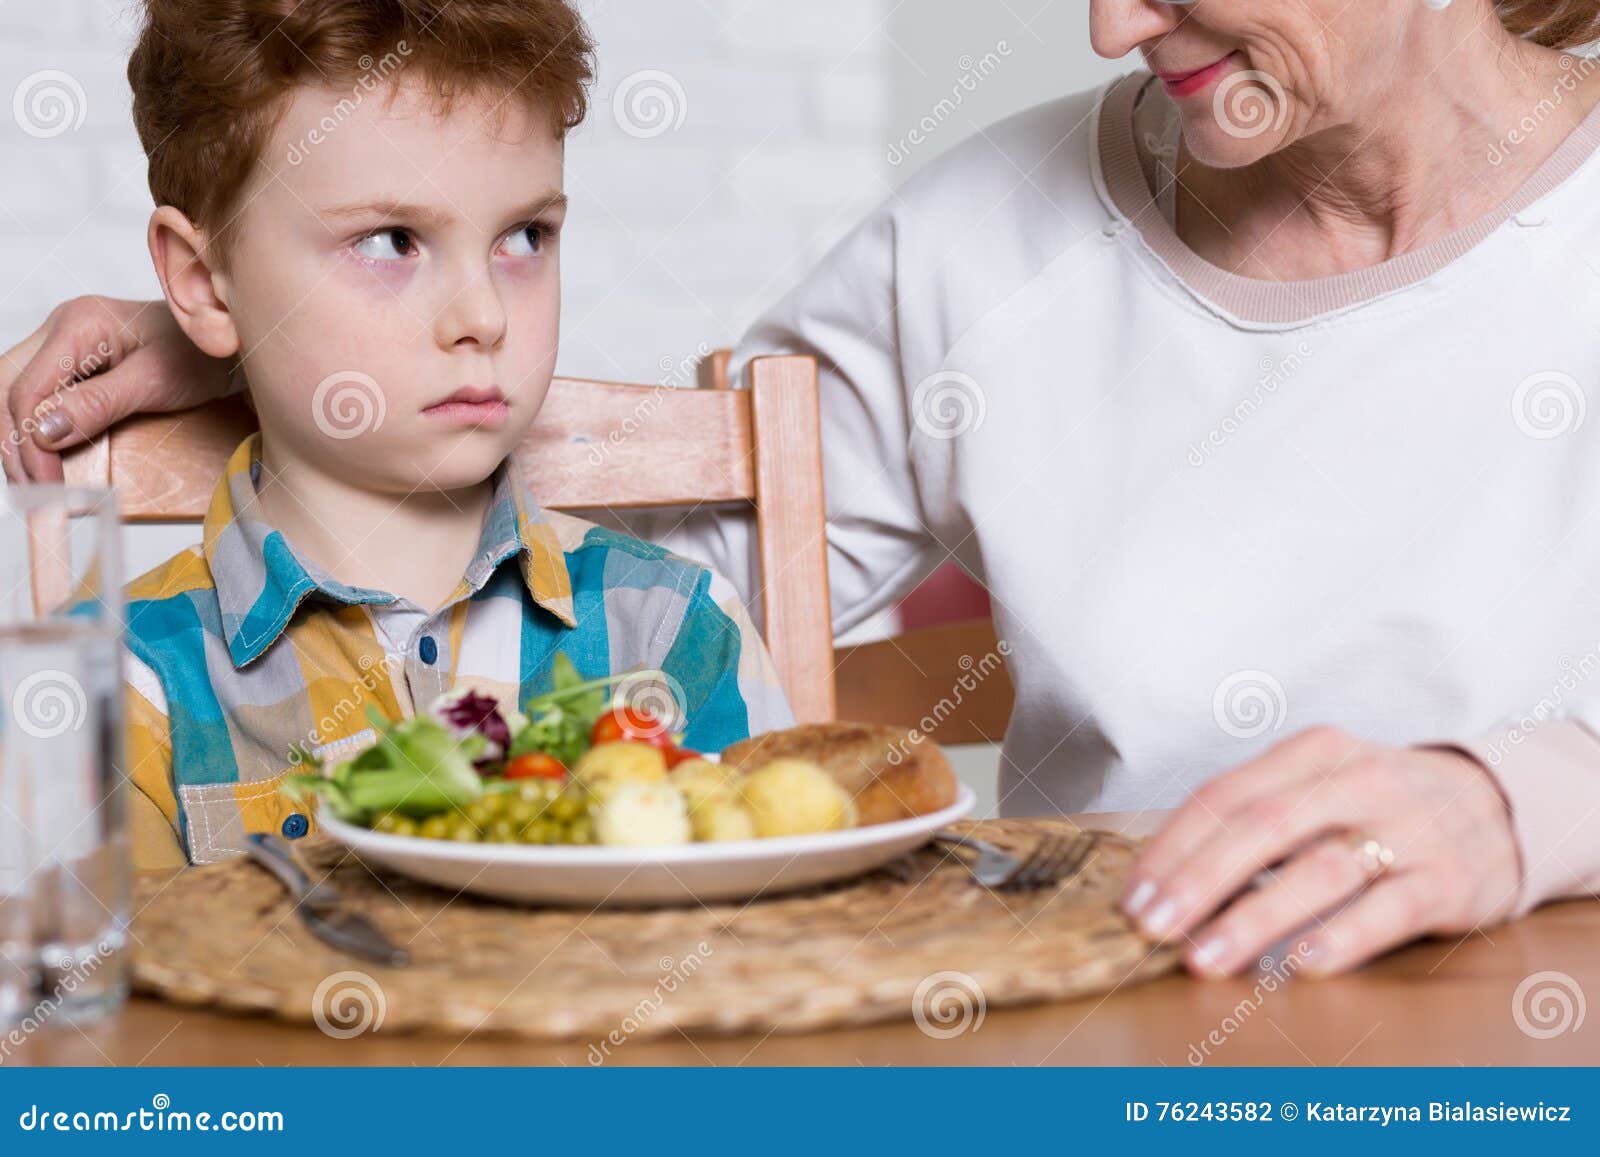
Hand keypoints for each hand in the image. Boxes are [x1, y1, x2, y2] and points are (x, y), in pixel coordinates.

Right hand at [1, 296, 230, 483]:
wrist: (227, 347)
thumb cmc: (201, 356)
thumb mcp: (156, 383)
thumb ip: (98, 405)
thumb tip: (43, 431)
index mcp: (79, 325)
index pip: (26, 388)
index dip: (27, 441)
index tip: (45, 482)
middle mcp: (63, 329)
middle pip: (9, 388)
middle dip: (14, 443)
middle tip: (35, 490)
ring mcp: (65, 344)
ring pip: (17, 393)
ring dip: (19, 439)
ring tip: (36, 483)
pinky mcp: (74, 363)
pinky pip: (40, 396)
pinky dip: (36, 429)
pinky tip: (45, 459)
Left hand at [1121, 726, 1521, 976]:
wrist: (1501, 807)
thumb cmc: (1378, 805)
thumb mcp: (1319, 786)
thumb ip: (1253, 820)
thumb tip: (1165, 879)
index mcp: (1312, 753)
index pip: (1224, 796)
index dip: (1172, 848)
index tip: (1132, 897)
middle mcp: (1358, 780)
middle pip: (1262, 828)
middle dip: (1197, 881)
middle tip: (1152, 928)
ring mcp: (1408, 828)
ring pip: (1319, 869)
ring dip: (1254, 918)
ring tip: (1205, 957)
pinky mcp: (1449, 879)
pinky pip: (1390, 908)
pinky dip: (1343, 935)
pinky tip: (1302, 962)